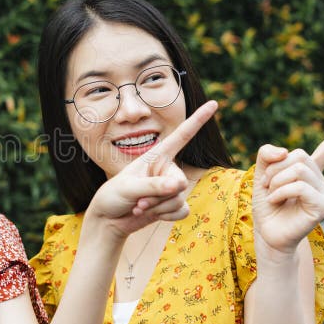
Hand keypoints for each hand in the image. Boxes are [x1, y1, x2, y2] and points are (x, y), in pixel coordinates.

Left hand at [85, 101, 218, 239]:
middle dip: (159, 197)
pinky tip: (150, 215)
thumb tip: (179, 186)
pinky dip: (166, 216)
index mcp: (156, 156)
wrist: (109, 220)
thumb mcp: (128, 188)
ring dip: (159, 208)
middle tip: (139, 202)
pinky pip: (182, 211)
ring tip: (139, 207)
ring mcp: (171, 188)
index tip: (214, 103)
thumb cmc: (113, 196)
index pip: (182, 136)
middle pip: (180, 182)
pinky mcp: (173, 205)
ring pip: (180, 199)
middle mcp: (166, 169)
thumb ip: (153, 187)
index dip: (198, 120)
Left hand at [251, 119, 323, 256]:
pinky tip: (275, 201)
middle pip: (299, 155)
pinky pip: (299, 186)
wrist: (267, 232)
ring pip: (298, 169)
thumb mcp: (261, 173)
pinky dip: (280, 191)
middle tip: (266, 185)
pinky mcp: (322, 206)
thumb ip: (267, 154)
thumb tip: (284, 150)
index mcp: (309, 171)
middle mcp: (321, 180)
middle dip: (275, 168)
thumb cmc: (267, 205)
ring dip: (276, 180)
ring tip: (271, 194)